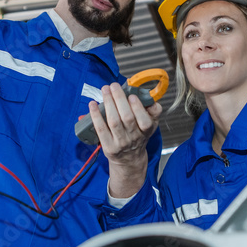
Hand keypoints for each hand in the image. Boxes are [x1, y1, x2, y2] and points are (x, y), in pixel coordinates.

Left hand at [90, 83, 161, 198]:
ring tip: (105, 90)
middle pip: (127, 118)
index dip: (138, 107)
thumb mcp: (151, 125)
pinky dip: (96, 116)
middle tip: (113, 86)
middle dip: (119, 99)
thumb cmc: (138, 136)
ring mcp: (120, 143)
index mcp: (146, 131)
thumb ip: (153, 111)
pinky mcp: (108, 147)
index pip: (145, 121)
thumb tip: (149, 98)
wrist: (129, 160)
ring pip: (114, 122)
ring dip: (108, 103)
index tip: (131, 95)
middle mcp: (134, 138)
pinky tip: (92, 104)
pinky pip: (101, 129)